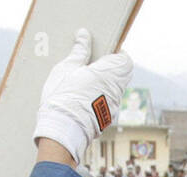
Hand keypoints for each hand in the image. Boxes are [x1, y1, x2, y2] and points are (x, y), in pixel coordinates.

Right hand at [32, 28, 132, 164]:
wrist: (62, 132)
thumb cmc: (63, 97)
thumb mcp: (67, 69)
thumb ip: (79, 51)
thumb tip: (84, 35)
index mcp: (109, 75)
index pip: (125, 60)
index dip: (116, 54)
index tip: (103, 51)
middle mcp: (115, 92)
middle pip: (121, 75)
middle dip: (109, 68)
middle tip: (91, 65)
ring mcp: (112, 108)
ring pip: (114, 90)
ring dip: (103, 84)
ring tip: (83, 81)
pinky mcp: (105, 120)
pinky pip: (106, 103)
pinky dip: (98, 98)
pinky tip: (82, 98)